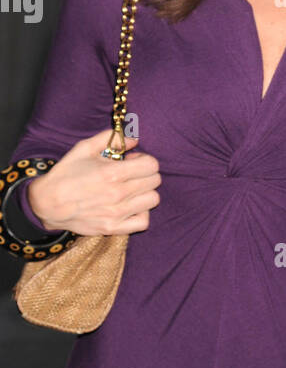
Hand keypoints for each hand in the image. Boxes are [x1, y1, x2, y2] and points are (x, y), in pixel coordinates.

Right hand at [27, 129, 160, 235]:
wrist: (47, 202)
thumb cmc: (66, 173)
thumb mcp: (84, 148)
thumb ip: (112, 140)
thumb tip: (134, 140)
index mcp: (113, 173)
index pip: (152, 165)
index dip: (145, 160)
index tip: (133, 161)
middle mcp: (119, 194)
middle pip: (155, 181)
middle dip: (146, 173)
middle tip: (131, 174)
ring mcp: (117, 213)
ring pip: (153, 199)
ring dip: (145, 192)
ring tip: (131, 189)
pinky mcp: (113, 228)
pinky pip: (143, 222)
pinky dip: (141, 213)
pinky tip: (131, 207)